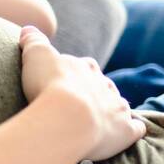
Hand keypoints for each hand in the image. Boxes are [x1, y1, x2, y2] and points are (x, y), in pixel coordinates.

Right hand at [18, 25, 146, 160]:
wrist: (66, 118)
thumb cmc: (49, 86)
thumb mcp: (36, 56)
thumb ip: (33, 41)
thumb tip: (27, 28)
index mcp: (85, 68)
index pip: (85, 66)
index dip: (78, 72)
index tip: (67, 80)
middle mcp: (105, 86)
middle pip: (104, 86)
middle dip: (96, 92)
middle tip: (80, 104)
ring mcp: (118, 109)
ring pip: (121, 105)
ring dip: (114, 111)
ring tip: (99, 121)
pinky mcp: (125, 131)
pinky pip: (135, 129)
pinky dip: (131, 130)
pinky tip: (123, 134)